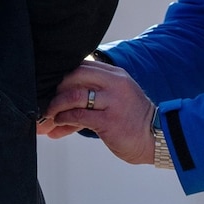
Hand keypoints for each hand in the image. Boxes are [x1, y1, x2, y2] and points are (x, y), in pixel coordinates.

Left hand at [38, 59, 157, 165]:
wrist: (156, 138)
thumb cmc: (132, 120)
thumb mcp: (117, 98)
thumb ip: (94, 95)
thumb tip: (62, 104)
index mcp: (116, 75)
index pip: (83, 65)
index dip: (63, 74)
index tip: (52, 86)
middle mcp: (114, 84)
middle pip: (75, 76)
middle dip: (56, 88)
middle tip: (47, 100)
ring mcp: (112, 101)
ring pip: (74, 95)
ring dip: (56, 105)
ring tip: (49, 114)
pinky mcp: (109, 120)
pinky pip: (78, 115)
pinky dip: (64, 118)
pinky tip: (59, 123)